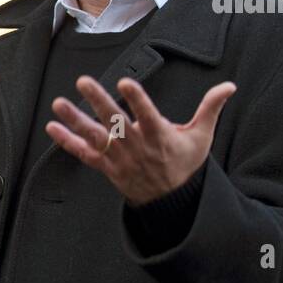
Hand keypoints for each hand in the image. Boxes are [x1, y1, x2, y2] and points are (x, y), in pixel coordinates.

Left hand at [46, 76, 235, 205]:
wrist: (172, 201)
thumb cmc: (185, 163)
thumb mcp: (201, 136)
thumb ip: (211, 108)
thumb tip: (230, 86)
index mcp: (159, 136)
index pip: (147, 115)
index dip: (137, 99)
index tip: (126, 82)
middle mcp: (136, 146)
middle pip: (115, 121)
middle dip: (98, 101)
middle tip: (84, 82)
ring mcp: (119, 158)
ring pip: (95, 137)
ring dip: (75, 119)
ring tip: (59, 103)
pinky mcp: (107, 167)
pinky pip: (84, 154)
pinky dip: (67, 142)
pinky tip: (53, 127)